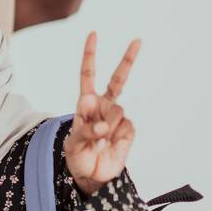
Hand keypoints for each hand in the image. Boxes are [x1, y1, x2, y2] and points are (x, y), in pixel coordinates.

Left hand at [64, 31, 138, 197]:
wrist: (92, 175)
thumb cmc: (78, 156)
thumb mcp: (74, 144)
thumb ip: (86, 131)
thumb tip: (104, 126)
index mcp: (86, 103)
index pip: (88, 74)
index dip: (90, 55)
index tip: (93, 34)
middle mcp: (103, 106)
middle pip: (118, 79)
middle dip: (128, 60)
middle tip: (138, 40)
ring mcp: (117, 118)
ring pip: (118, 111)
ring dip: (107, 127)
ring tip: (98, 142)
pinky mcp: (129, 130)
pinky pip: (126, 128)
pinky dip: (116, 138)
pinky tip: (110, 146)